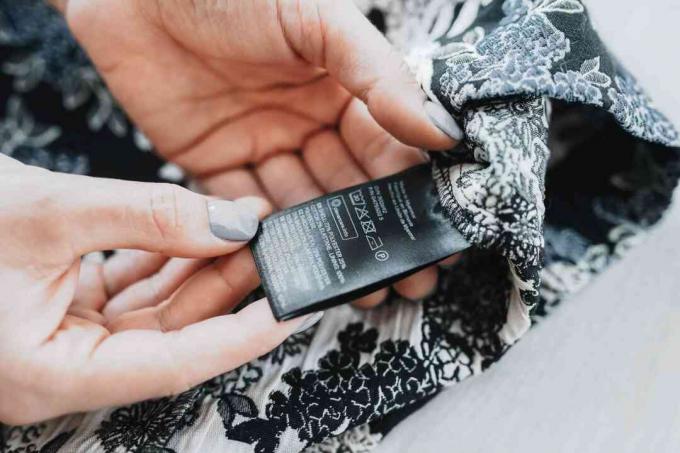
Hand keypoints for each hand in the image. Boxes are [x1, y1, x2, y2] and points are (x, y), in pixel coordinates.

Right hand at [0, 155, 309, 423]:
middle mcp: (59, 363)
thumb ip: (146, 219)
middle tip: (274, 249)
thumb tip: (226, 226)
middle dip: (228, 284)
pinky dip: (166, 254)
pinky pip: (131, 283)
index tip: (289, 310)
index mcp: (47, 374)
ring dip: (201, 263)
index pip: (173, 366)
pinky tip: (199, 227)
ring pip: (155, 305)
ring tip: (246, 226)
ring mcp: (62, 332)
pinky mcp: (63, 302)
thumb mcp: (48, 215)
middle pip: (171, 332)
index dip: (239, 337)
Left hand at [53, 0, 462, 306]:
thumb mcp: (316, 20)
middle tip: (406, 280)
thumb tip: (443, 131)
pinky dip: (262, 238)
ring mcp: (259, 146)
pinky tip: (288, 263)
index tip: (437, 236)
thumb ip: (377, 74)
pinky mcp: (210, 165)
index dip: (410, 193)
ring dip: (327, 246)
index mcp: (340, 88)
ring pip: (300, 207)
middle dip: (376, 234)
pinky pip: (241, 210)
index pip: (385, 148)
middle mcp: (305, 122)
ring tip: (358, 288)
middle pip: (347, 188)